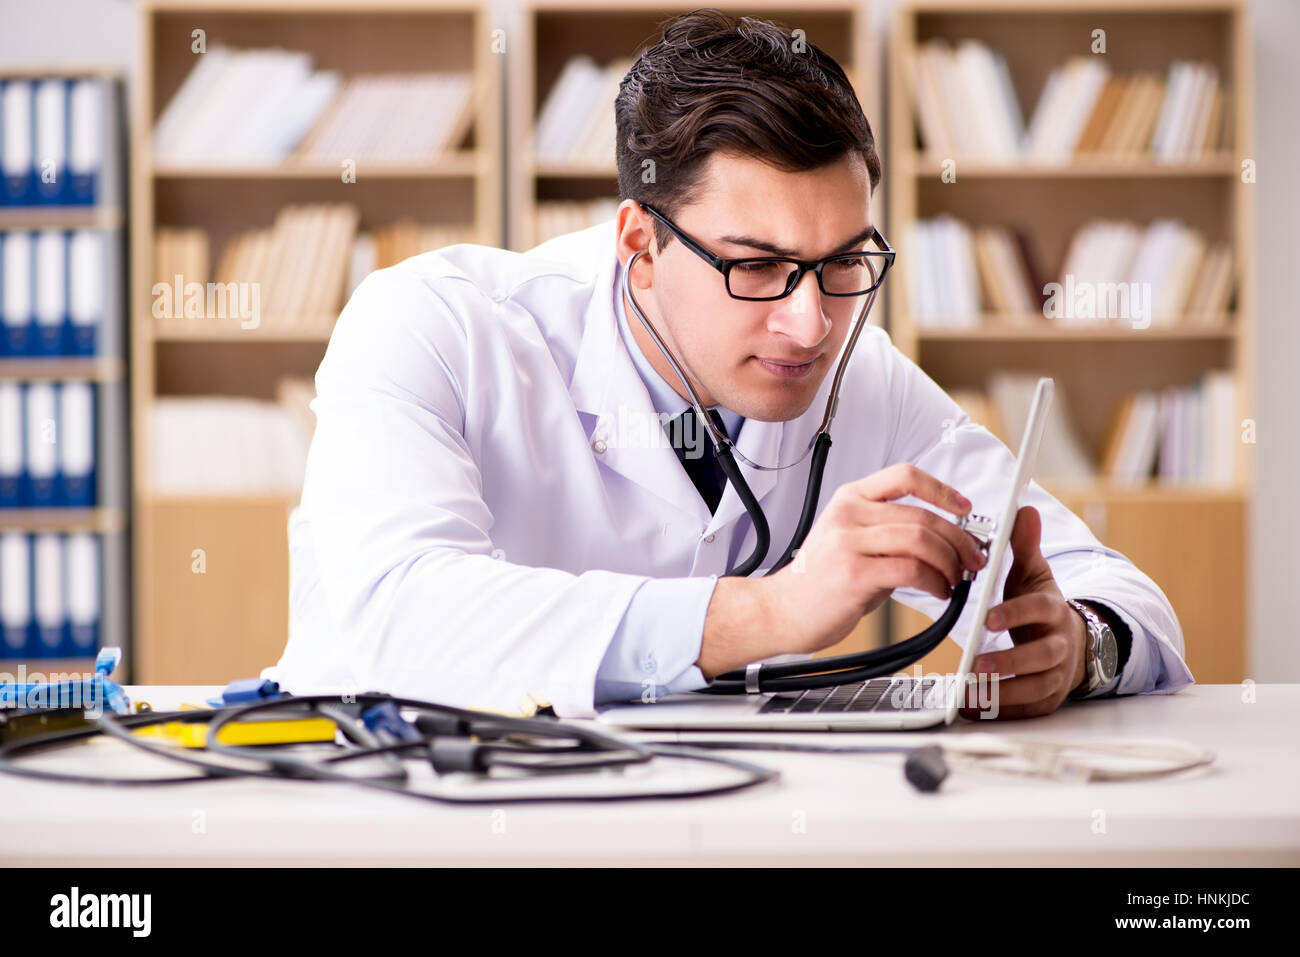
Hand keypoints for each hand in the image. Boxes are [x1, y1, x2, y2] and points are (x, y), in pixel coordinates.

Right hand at [763, 463, 988, 656]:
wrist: (782, 610)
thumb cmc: (821, 581)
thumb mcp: (851, 540)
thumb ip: (891, 532)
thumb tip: (944, 538)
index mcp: (850, 498)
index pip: (905, 475)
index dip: (942, 489)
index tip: (964, 508)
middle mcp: (849, 514)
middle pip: (922, 516)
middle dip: (959, 539)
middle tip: (973, 558)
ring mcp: (848, 542)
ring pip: (921, 541)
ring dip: (950, 563)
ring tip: (955, 579)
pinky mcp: (853, 573)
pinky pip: (912, 570)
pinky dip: (936, 582)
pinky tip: (938, 591)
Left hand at [959, 505, 1088, 720]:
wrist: (1074, 643)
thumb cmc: (1041, 607)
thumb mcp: (1034, 574)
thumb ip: (1023, 546)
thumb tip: (1023, 510)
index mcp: (1051, 610)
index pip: (1038, 610)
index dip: (1015, 614)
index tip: (987, 618)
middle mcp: (1057, 645)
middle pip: (1040, 657)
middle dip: (1009, 661)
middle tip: (976, 664)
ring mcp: (1055, 675)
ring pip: (1034, 689)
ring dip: (1002, 693)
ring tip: (969, 692)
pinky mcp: (1047, 699)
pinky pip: (1027, 710)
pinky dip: (1000, 711)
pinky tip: (971, 708)